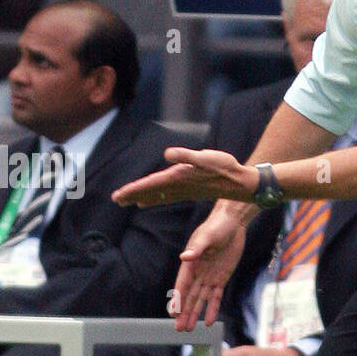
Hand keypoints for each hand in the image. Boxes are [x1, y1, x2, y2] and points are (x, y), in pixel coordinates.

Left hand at [112, 147, 258, 209]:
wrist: (240, 183)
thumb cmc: (224, 167)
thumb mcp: (206, 157)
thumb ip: (186, 156)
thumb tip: (169, 154)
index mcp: (179, 177)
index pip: (151, 184)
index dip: (134, 189)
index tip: (118, 196)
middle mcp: (179, 185)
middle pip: (152, 191)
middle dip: (133, 195)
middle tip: (116, 200)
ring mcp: (185, 189)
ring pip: (158, 195)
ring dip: (142, 197)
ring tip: (127, 202)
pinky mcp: (190, 189)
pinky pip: (167, 195)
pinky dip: (156, 197)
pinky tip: (148, 200)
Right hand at [169, 204, 247, 330]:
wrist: (233, 224)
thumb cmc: (217, 226)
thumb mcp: (207, 236)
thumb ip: (197, 248)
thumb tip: (185, 257)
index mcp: (190, 263)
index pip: (182, 284)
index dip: (178, 299)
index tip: (173, 312)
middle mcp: (197, 272)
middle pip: (190, 296)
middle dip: (184, 312)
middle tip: (179, 328)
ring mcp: (209, 277)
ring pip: (200, 300)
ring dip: (195, 314)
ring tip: (189, 329)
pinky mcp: (221, 278)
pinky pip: (216, 296)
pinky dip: (212, 308)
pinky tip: (208, 321)